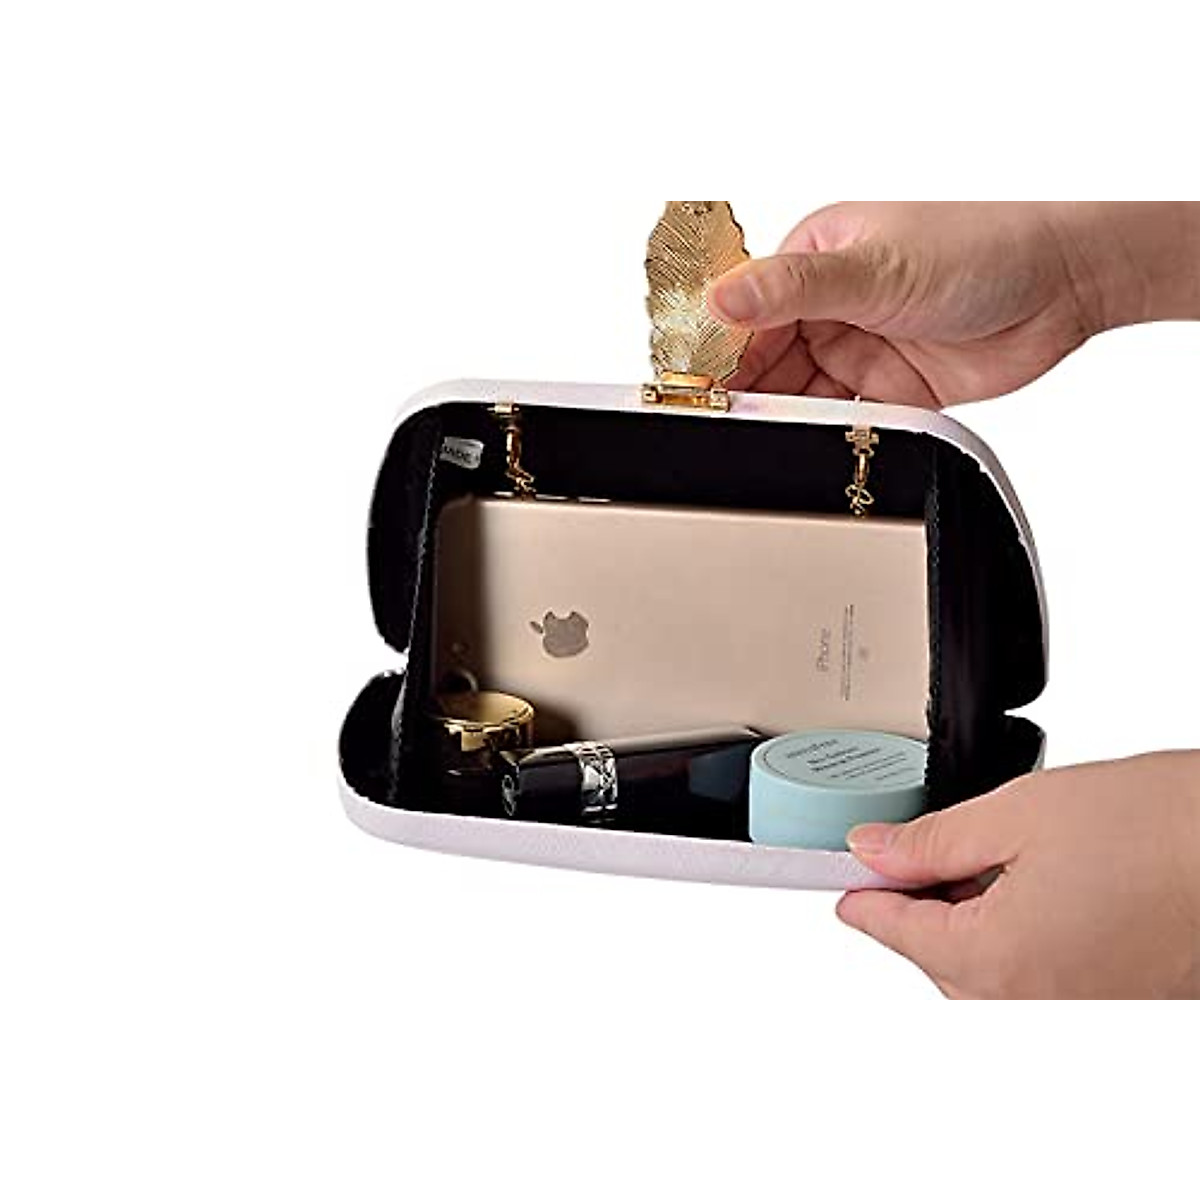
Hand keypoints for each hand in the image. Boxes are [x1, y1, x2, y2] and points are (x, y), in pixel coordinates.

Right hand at [707, 201, 1199, 407]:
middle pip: (764, 359)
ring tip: (761, 441)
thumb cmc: (983, 248)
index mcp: (816, 256)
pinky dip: (825, 434)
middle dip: (744, 392)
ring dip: (782, 417)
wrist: (1065, 287)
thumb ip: (794, 288)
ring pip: (798, 394)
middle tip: (722, 425)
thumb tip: (722, 298)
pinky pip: (840, 418)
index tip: (694, 386)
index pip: (746, 309)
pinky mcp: (887, 389)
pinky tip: (810, 446)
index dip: (717, 349)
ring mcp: (858, 347)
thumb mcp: (876, 266)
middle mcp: (831, 302)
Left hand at [837, 753, 1199, 998]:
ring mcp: (1079, 1008)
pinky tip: (1036, 881)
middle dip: (918, 902)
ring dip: (968, 916)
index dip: (862, 891)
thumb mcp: (1020, 812)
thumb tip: (874, 850)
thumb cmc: (1164, 828)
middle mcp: (1035, 1003)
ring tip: (990, 854)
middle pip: (936, 958)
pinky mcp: (1113, 998)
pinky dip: (1016, 932)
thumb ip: (933, 841)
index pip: (895, 932)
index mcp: (997, 960)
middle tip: (917, 848)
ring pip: (984, 969)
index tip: (843, 875)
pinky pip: (1035, 974)